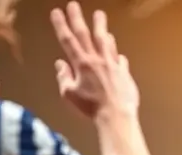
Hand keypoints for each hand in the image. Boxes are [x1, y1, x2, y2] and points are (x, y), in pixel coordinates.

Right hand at [51, 2, 139, 118]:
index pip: (68, 40)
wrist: (116, 116)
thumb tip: (60, 64)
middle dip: (78, 18)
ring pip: (106, 41)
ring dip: (101, 27)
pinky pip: (121, 60)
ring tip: (100, 15)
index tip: (56, 11)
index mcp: (81, 64)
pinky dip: (117, 54)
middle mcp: (97, 60)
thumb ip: (64, 77)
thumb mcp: (69, 94)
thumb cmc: (91, 108)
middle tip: (73, 4)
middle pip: (86, 34)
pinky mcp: (125, 73)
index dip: (61, 25)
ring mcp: (113, 65)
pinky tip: (118, 53)